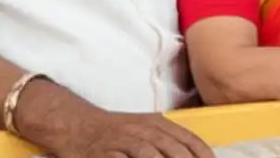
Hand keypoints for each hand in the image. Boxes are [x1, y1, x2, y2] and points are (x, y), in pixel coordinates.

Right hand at [48, 109, 213, 157]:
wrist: (77, 124)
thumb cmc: (117, 131)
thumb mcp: (146, 128)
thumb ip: (171, 141)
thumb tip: (199, 155)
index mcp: (156, 123)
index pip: (187, 139)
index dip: (202, 154)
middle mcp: (141, 131)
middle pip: (171, 149)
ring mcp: (122, 143)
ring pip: (148, 155)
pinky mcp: (103, 154)